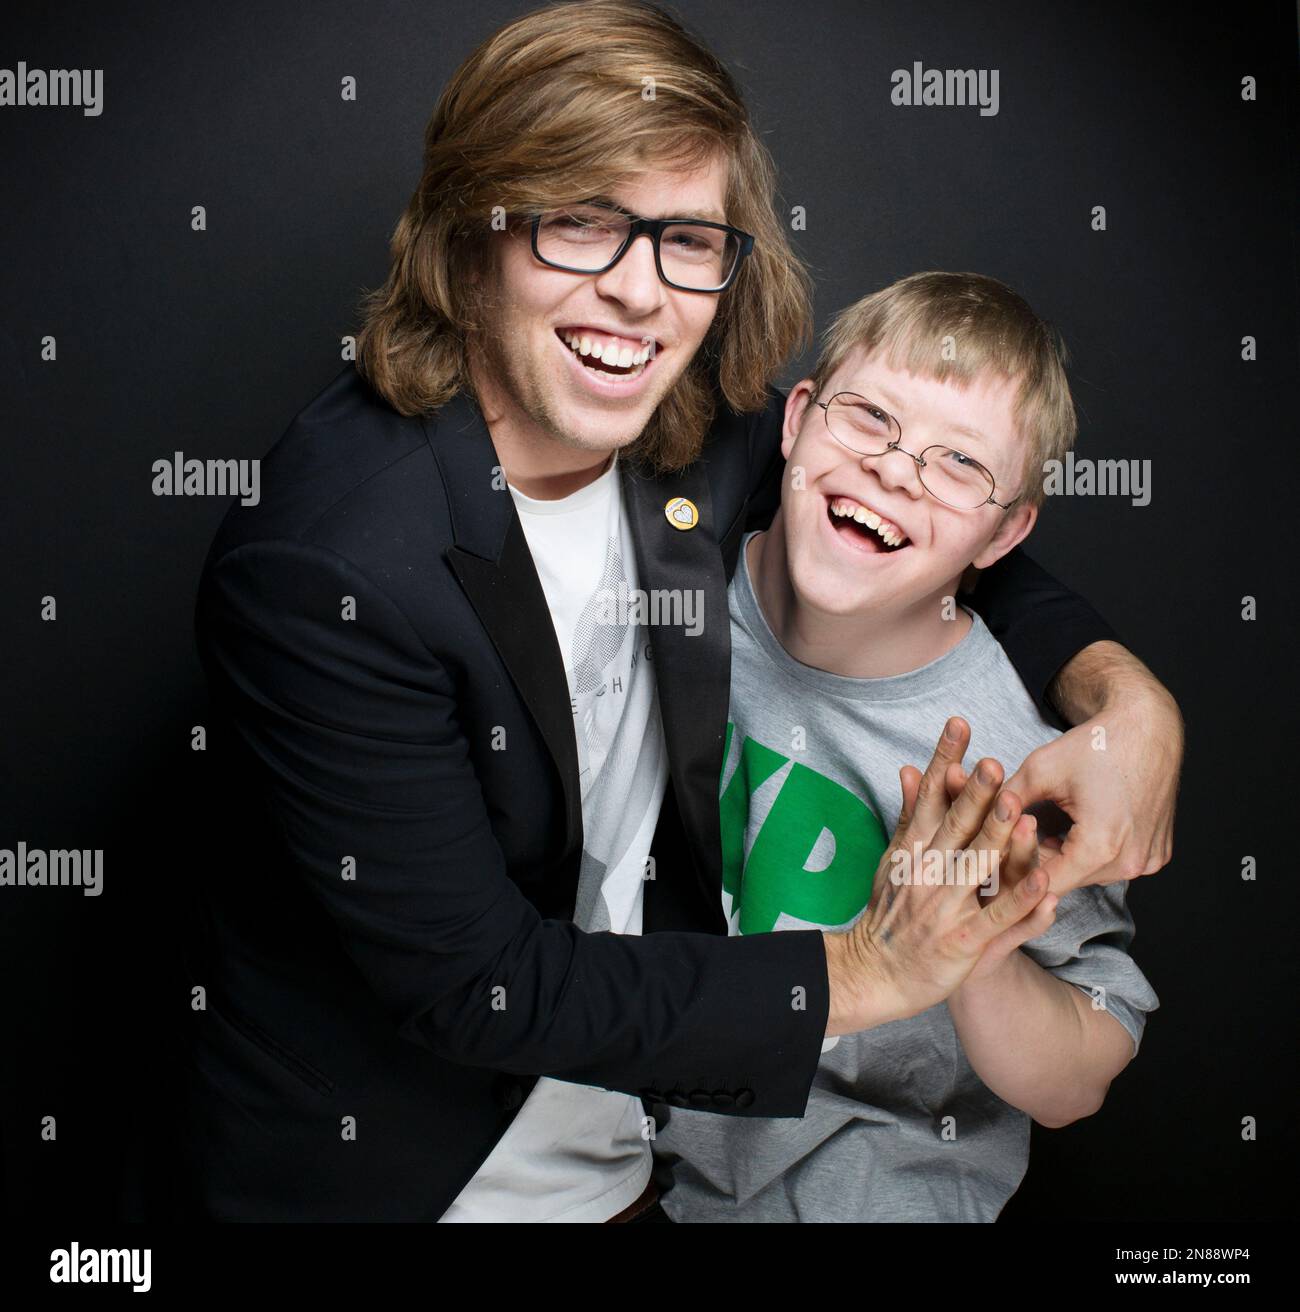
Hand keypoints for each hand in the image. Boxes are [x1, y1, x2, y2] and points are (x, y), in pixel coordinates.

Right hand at [823, 717, 1053, 1035]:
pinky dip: (1021, 900)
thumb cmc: (889, 913)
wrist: (876, 973)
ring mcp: (944, 907)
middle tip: (992, 761)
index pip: (929, 795)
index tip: (959, 725)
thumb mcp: (892, 858)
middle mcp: (926, 873)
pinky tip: (1045, 882)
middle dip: (974, 794)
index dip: (944, 759)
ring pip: (977, 868)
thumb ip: (908, 814)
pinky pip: (998, 917)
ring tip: (1018, 811)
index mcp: (912, 850)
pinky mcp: (964, 941)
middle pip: (954, 826)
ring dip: (998, 840)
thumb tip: (907, 768)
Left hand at [1003, 674, 1183, 894]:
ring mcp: (1147, 861)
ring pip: (1088, 874)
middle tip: (1006, 848)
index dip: (1013, 871)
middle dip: (1035, 863)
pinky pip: (1112, 865)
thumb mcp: (1040, 770)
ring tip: (1036, 836)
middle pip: (1067, 879)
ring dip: (1062, 859)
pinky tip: (1067, 833)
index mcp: (1100, 847)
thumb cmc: (1095, 744)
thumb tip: (974, 826)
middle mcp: (1129, 863)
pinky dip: (1089, 854)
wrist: (1149, 728)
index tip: (990, 864)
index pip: (1043, 882)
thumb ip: (1005, 805)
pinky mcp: (1156, 854)